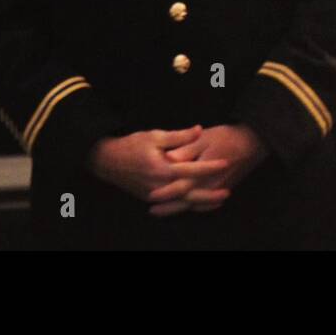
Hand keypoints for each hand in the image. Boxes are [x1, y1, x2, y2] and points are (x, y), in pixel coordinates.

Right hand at [88, 126, 230, 211]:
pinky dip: (187, 204)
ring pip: (182, 202)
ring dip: (201, 202)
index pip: (192, 169)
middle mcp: (159, 185)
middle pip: (190, 194)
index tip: (225, 162)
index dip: (210, 166)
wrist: (108, 161)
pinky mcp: (150, 198)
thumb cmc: (132, 145)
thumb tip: (199, 130)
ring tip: (218, 200)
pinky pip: (173, 204)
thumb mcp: (155, 136)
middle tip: (227, 192)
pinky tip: (198, 202)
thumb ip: (179, 136)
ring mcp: (154, 194)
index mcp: (162, 168)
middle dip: (209, 195)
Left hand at [156, 124, 267, 215]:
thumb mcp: (204, 138)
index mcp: (203, 170)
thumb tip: (169, 158)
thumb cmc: (226, 137)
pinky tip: (188, 208)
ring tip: (163, 212)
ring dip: (179, 209)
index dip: (166, 191)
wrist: (251, 142)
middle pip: (187, 200)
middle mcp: (210, 184)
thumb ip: (186, 149)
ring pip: (196, 204)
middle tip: (152, 210)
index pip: (181, 185)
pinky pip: (208, 204)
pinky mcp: (223, 189)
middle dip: (169, 206)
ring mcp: (217, 189)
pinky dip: (196, 208)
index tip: (151, 196)